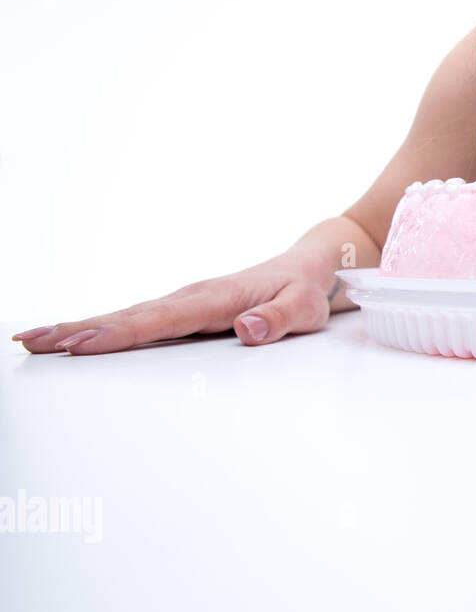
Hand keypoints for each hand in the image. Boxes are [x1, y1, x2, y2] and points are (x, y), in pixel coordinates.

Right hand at [11, 259, 336, 355]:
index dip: (121, 334)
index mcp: (215, 299)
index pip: (162, 320)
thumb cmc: (305, 290)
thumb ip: (279, 319)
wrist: (307, 267)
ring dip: (79, 329)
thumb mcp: (305, 308)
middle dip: (79, 330)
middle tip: (33, 343)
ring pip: (125, 317)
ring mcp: (183, 303)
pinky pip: (136, 320)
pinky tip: (73, 339)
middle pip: (128, 317)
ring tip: (33, 340)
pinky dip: (101, 329)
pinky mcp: (182, 310)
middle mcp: (191, 297)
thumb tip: (247, 329)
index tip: (82, 345)